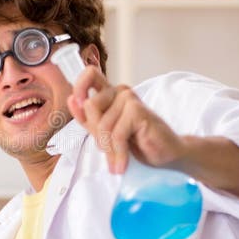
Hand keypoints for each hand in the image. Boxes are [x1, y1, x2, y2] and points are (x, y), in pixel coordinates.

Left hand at [67, 66, 186, 173]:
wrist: (166, 155)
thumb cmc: (138, 143)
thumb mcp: (105, 133)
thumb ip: (88, 118)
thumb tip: (72, 99)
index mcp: (110, 94)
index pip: (90, 74)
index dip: (80, 85)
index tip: (79, 103)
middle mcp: (120, 92)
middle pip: (90, 106)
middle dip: (97, 134)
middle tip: (108, 152)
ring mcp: (130, 99)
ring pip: (102, 123)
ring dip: (109, 149)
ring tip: (117, 162)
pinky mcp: (138, 111)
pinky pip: (116, 134)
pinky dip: (118, 153)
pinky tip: (123, 163)